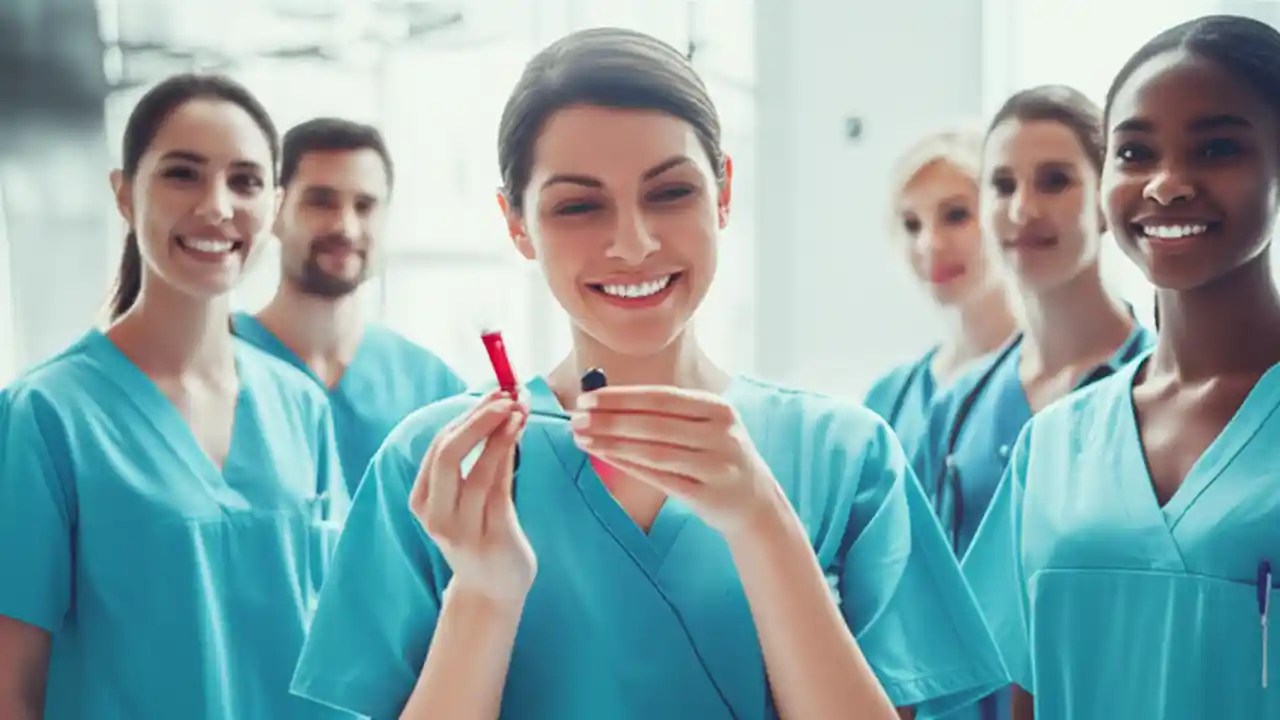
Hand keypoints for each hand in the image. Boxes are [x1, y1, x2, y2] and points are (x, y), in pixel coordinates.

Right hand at [409, 391, 535, 603]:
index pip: (438, 447)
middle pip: (447, 455)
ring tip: (518, 409)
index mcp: (422, 500)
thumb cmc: (482, 534)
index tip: (494, 392)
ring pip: (474, 471)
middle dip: (476, 420)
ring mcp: (461, 530)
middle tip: (505, 396)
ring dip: (497, 433)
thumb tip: (502, 408)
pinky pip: (496, 488)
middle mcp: (435, 515)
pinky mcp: (490, 538)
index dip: (465, 415)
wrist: (492, 590)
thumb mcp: (471, 496)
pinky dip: (506, 455)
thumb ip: (481, 459)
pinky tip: (518, 432)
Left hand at [570, 386, 783, 536]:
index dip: (622, 397)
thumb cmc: (718, 456)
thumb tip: (607, 401)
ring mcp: (715, 465)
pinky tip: (604, 456)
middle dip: (610, 420)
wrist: (754, 502)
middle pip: (654, 424)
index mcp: (718, 408)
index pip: (662, 398)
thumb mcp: (707, 425)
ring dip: (612, 443)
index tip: (588, 398)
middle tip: (576, 419)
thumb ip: (667, 413)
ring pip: (653, 451)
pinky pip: (658, 478)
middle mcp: (720, 434)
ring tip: (582, 438)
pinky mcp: (706, 495)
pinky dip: (627, 466)